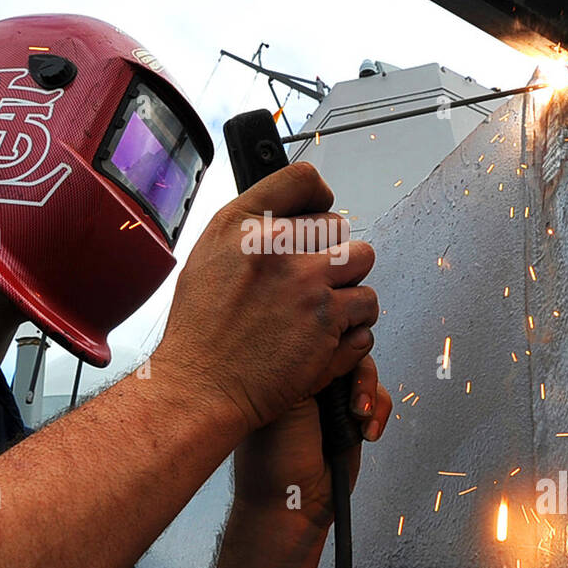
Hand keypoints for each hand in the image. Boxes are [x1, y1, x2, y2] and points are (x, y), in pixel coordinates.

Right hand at [153, 162, 378, 435]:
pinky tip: (329, 337)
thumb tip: (285, 217)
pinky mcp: (329, 322)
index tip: (318, 213)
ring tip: (327, 308)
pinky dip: (354, 326)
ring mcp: (308, 284)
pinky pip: (366, 311)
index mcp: (242, 225)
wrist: (200, 388)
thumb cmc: (200, 332)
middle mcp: (277, 247)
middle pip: (339, 227)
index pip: (302, 180)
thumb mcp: (208, 258)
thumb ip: (248, 231)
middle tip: (312, 280)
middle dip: (330, 253)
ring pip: (362, 264)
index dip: (318, 196)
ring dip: (349, 286)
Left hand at [233, 354, 392, 532]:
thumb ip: (320, 369)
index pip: (315, 338)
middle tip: (352, 392)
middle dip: (356, 368)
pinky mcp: (353, 416)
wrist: (292, 503)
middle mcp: (308, 379)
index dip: (333, 340)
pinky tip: (365, 430)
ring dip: (368, 392)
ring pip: (365, 371)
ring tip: (358, 414)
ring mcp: (331, 398)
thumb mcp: (292, 403)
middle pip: (346, 349)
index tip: (345, 349)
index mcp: (283, 368)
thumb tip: (348, 337)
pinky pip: (378, 399)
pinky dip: (377, 412)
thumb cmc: (273, 459)